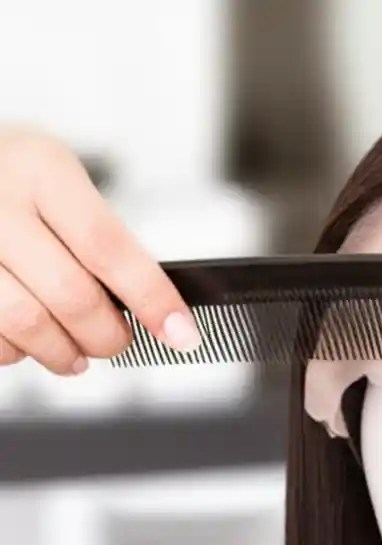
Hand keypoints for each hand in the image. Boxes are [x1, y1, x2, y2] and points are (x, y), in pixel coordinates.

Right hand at [0, 128, 198, 374]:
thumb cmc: (8, 177)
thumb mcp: (55, 180)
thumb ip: (94, 234)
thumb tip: (148, 303)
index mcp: (42, 170)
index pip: (109, 247)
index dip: (151, 298)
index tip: (182, 332)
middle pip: (71, 294)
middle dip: (107, 335)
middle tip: (117, 343)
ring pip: (25, 322)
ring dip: (62, 352)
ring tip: (74, 354)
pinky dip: (15, 351)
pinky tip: (24, 340)